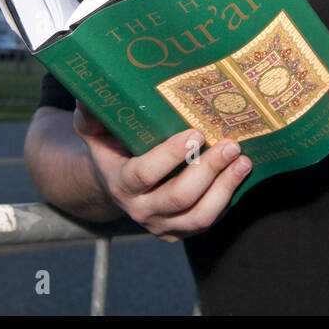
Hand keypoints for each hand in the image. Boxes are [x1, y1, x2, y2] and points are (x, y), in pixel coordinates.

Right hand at [72, 103, 251, 241]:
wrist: (116, 186)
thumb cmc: (111, 149)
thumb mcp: (95, 132)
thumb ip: (90, 116)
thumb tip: (85, 97)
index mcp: (121, 184)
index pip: (144, 174)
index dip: (170, 156)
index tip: (195, 133)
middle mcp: (141, 210)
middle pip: (179, 197)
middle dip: (209, 170)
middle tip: (231, 144)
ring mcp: (163, 225)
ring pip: (199, 216)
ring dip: (225, 188)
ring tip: (243, 160)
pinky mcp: (181, 231)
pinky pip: (208, 221)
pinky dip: (228, 198)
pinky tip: (240, 173)